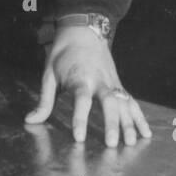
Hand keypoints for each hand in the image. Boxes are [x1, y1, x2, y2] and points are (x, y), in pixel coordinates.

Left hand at [25, 26, 151, 147]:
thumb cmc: (63, 54)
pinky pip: (131, 101)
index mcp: (80, 77)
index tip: (79, 137)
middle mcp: (99, 80)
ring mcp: (112, 81)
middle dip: (112, 123)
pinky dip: (140, 117)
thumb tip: (30, 120)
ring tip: (131, 143)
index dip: (80, 118)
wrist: (84, 31)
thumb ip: (44, 100)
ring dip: (128, 123)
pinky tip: (145, 133)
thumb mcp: (48, 74)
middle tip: (112, 144)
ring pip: (124, 102)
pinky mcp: (119, 84)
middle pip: (109, 102)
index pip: (81, 100)